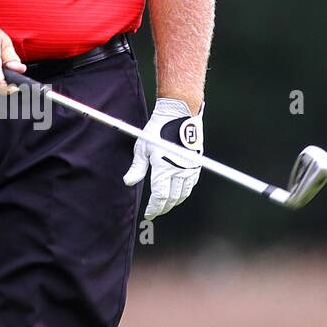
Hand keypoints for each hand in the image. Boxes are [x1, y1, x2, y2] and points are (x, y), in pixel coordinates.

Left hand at [123, 97, 204, 218]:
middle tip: (156, 211)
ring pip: (183, 193)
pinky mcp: (196, 163)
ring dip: (174, 201)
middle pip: (172, 198)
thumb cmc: (158, 129)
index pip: (159, 197)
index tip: (149, 213)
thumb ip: (137, 168)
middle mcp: (179, 171)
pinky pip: (191, 184)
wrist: (179, 113)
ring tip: (166, 204)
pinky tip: (178, 191)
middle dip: (163, 207)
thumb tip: (129, 182)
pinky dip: (184, 191)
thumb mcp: (142, 148)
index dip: (154, 208)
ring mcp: (190, 168)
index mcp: (164, 169)